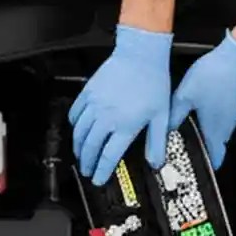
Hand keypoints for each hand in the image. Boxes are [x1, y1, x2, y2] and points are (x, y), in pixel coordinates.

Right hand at [69, 25, 172, 184]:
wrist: (141, 55)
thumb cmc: (153, 81)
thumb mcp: (161, 115)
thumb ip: (157, 142)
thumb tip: (156, 162)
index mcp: (125, 126)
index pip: (109, 156)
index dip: (102, 171)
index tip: (98, 179)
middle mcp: (107, 117)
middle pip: (90, 147)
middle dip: (87, 163)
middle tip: (87, 170)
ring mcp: (95, 104)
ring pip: (79, 133)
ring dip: (78, 147)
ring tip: (80, 155)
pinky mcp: (88, 92)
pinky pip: (75, 113)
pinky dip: (74, 125)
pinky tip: (77, 129)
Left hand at [166, 30, 235, 168]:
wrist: (234, 58)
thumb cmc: (215, 75)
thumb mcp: (185, 96)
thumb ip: (174, 116)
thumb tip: (164, 132)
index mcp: (214, 131)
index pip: (214, 161)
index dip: (203, 168)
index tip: (191, 170)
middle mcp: (225, 128)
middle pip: (214, 150)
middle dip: (200, 153)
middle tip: (184, 151)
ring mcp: (230, 118)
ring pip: (216, 136)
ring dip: (203, 138)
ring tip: (187, 134)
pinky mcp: (230, 108)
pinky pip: (219, 124)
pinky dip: (208, 125)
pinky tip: (197, 115)